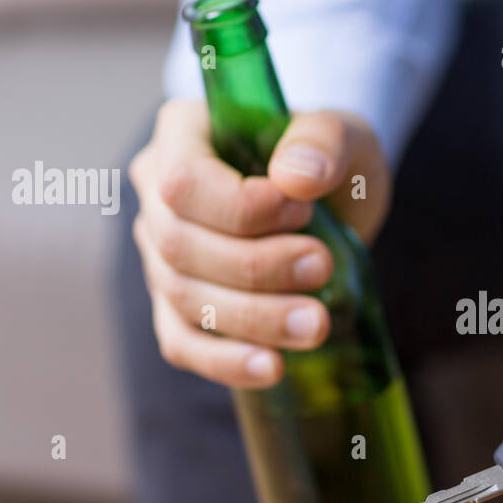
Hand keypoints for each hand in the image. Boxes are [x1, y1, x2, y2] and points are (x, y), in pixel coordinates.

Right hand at [128, 100, 391, 387]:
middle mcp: (158, 198)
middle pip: (180, 246)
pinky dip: (226, 361)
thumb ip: (322, 140)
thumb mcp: (343, 134)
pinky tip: (272, 368)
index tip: (302, 211)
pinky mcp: (180, 309)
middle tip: (322, 266)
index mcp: (182, 136)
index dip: (239, 207)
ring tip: (317, 323)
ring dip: (254, 318)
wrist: (333, 203)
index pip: (183, 181)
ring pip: (184, 299)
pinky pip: (183, 344)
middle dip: (256, 267)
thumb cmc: (328, 160)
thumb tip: (296, 178)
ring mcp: (162, 257)